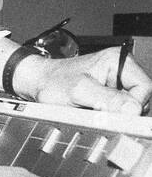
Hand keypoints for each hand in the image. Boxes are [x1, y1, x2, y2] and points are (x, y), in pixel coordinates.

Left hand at [12, 47, 150, 115]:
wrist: (36, 82)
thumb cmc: (51, 82)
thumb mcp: (79, 91)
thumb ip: (107, 99)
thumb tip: (132, 109)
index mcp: (118, 61)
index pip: (144, 88)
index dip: (132, 105)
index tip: (115, 115)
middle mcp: (119, 69)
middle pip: (138, 98)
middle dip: (120, 110)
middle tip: (98, 112)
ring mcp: (113, 82)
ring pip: (127, 106)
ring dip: (112, 113)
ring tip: (91, 109)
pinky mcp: (107, 93)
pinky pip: (116, 109)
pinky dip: (105, 114)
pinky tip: (90, 111)